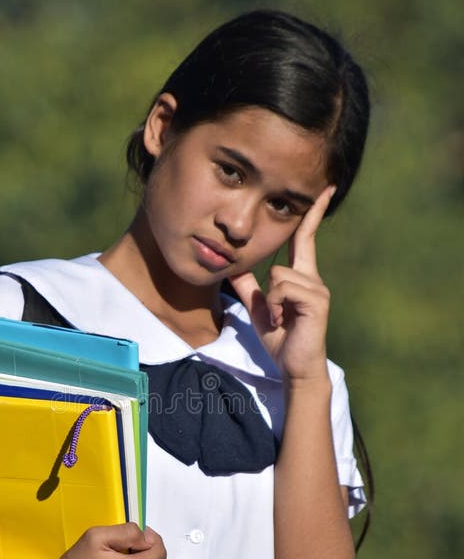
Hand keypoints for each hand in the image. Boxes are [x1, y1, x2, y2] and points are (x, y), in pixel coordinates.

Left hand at [230, 185, 335, 380]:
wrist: (294, 368)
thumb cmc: (280, 340)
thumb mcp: (258, 309)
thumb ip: (248, 287)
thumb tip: (233, 266)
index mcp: (301, 278)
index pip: (305, 239)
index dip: (312, 214)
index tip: (324, 190)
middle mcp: (313, 278)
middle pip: (300, 241)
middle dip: (312, 213)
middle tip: (323, 197)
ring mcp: (317, 289)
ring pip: (277, 273)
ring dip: (267, 300)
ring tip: (275, 319)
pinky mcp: (316, 300)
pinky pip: (281, 288)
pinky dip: (272, 307)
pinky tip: (279, 322)